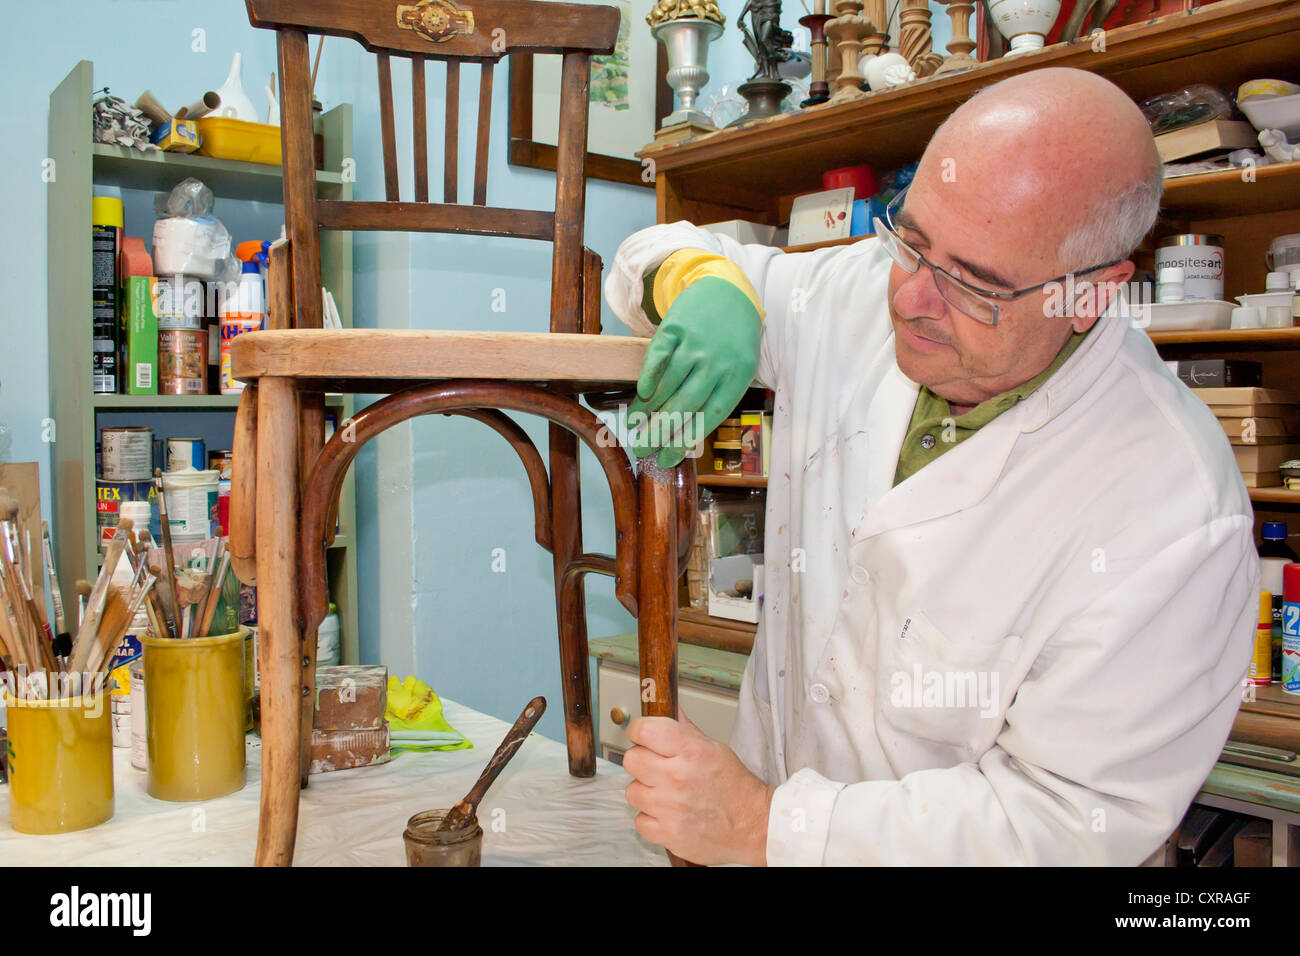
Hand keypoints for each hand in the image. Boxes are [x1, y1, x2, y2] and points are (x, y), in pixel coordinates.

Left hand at [623, 709, 773, 865]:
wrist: (754, 824)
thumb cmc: (735, 787)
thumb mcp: (713, 748)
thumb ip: (684, 729)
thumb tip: (667, 706)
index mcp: (691, 751)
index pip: (644, 730)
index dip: (638, 730)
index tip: (642, 735)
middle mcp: (678, 778)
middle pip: (632, 759)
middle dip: (642, 760)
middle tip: (656, 766)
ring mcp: (671, 808)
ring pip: (632, 791)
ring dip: (646, 792)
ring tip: (665, 792)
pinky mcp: (668, 833)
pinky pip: (639, 821)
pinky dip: (650, 818)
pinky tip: (667, 813)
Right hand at [627, 276, 760, 467]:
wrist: (729, 291)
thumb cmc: (733, 340)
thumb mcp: (738, 369)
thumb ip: (717, 397)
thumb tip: (683, 438)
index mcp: (736, 378)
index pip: (707, 418)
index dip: (684, 442)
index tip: (665, 459)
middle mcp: (717, 362)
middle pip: (683, 405)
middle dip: (659, 432)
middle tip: (641, 448)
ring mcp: (695, 344)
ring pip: (667, 384)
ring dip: (647, 409)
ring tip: (632, 425)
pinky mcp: (676, 327)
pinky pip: (658, 357)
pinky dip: (648, 376)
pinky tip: (642, 394)